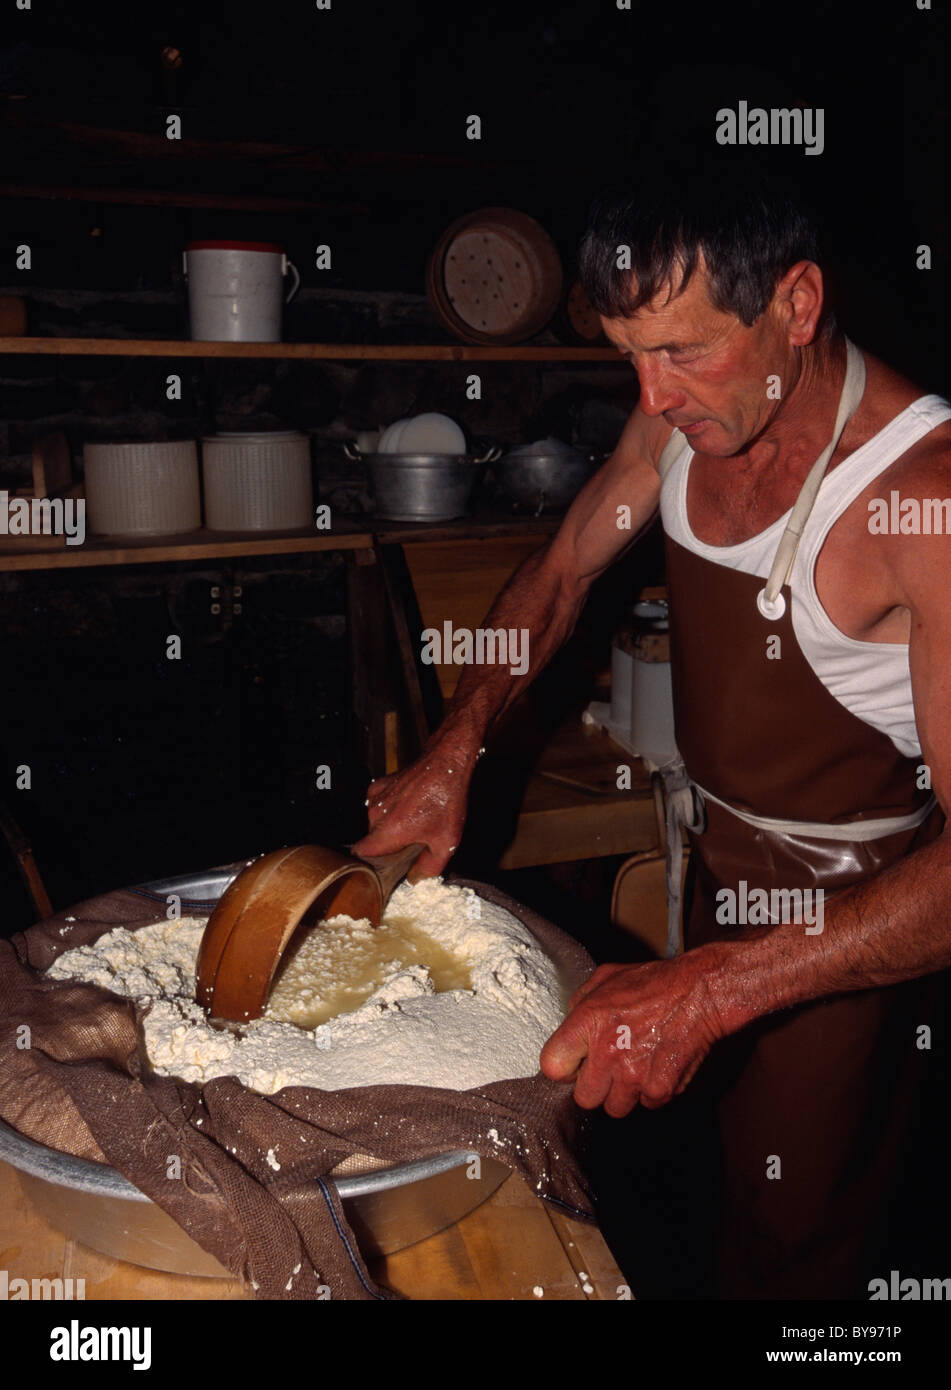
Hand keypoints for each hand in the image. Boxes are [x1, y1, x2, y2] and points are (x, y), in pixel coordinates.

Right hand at [351, 743, 473, 880]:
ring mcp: (374, 798)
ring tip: (415, 819)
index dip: (368, 864)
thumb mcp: (447, 842)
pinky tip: (410, 804)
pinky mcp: (378, 785)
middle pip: (371, 840)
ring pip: (375, 823)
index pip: (360, 855)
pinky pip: (378, 805)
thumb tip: (414, 880)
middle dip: (388, 844)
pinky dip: (390, 808)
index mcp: (387, 832)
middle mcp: (375, 815)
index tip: (381, 867)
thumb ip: (429, 867)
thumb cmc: (446, 800)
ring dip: (390, 825)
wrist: (446, 762)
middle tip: (412, 841)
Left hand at [539, 950, 725, 1117]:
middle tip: (610, 1068)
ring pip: (615, 1108)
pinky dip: (653, 1092)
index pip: (552, 1067)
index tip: (575, 1065)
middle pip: (584, 1099)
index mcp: (588, 1021)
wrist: (700, 992)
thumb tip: (567, 1029)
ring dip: (625, 1093)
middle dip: (596, 1087)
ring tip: (638, 1066)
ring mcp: (634, 1074)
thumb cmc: (654, 982)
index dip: (564, 1068)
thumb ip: (579, 1003)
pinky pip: (647, 1105)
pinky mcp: (661, 1088)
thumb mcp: (606, 978)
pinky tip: (659, 1067)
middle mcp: (608, 1051)